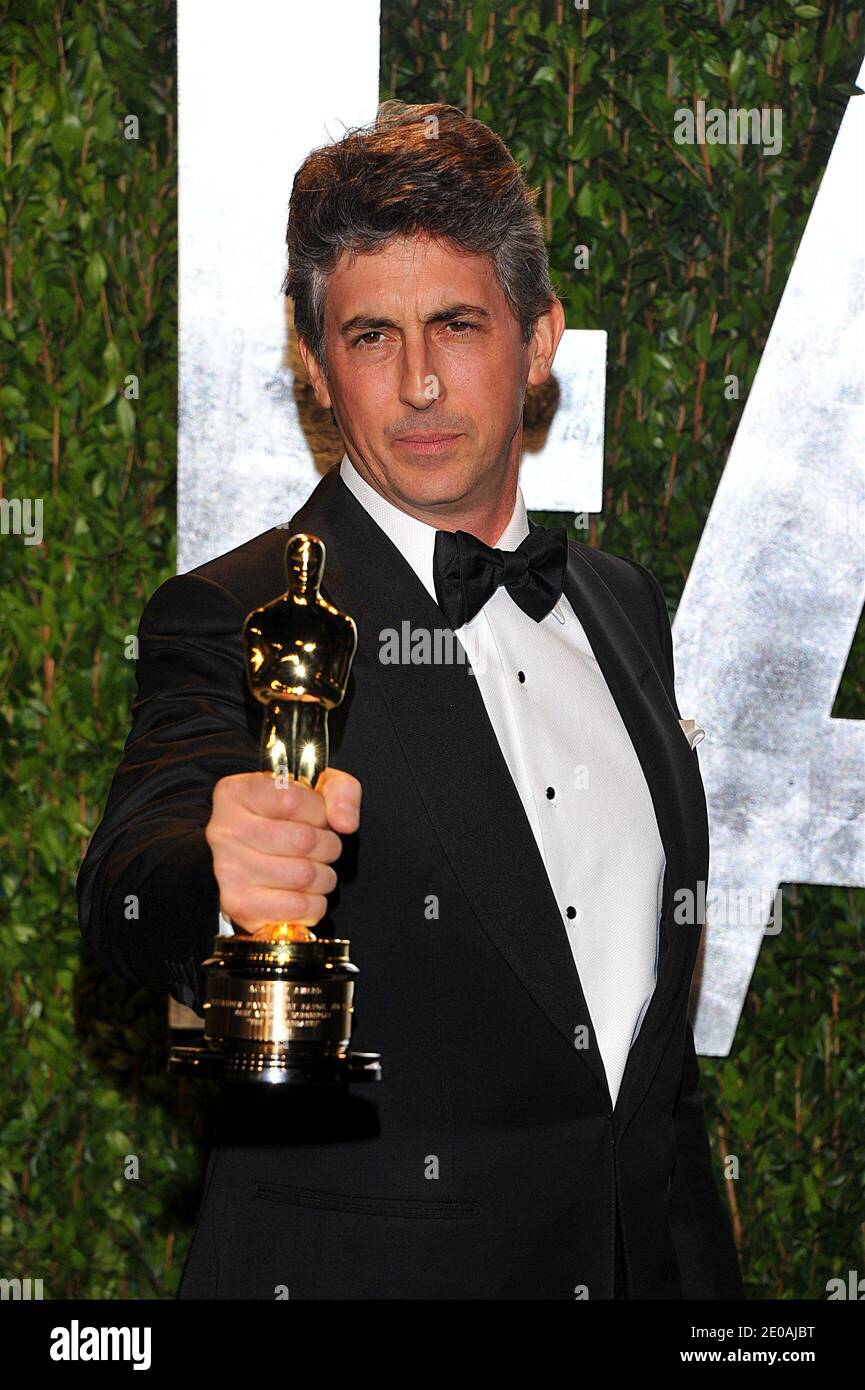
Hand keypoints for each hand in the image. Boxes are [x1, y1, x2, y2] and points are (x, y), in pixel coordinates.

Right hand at [205, 766, 360, 934]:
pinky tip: (302, 891)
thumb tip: (345, 821)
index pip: (292, 800)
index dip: (318, 812)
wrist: (256, 853)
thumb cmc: (284, 819)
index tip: (315, 816)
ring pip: (305, 876)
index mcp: (236, 793)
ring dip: (323, 875)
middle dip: (326, 845)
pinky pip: (299, 907)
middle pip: (302, 840)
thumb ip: (341, 791)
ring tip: (311, 867)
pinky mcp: (239, 904)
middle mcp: (225, 831)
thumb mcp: (316, 788)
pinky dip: (313, 903)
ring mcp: (229, 870)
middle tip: (319, 846)